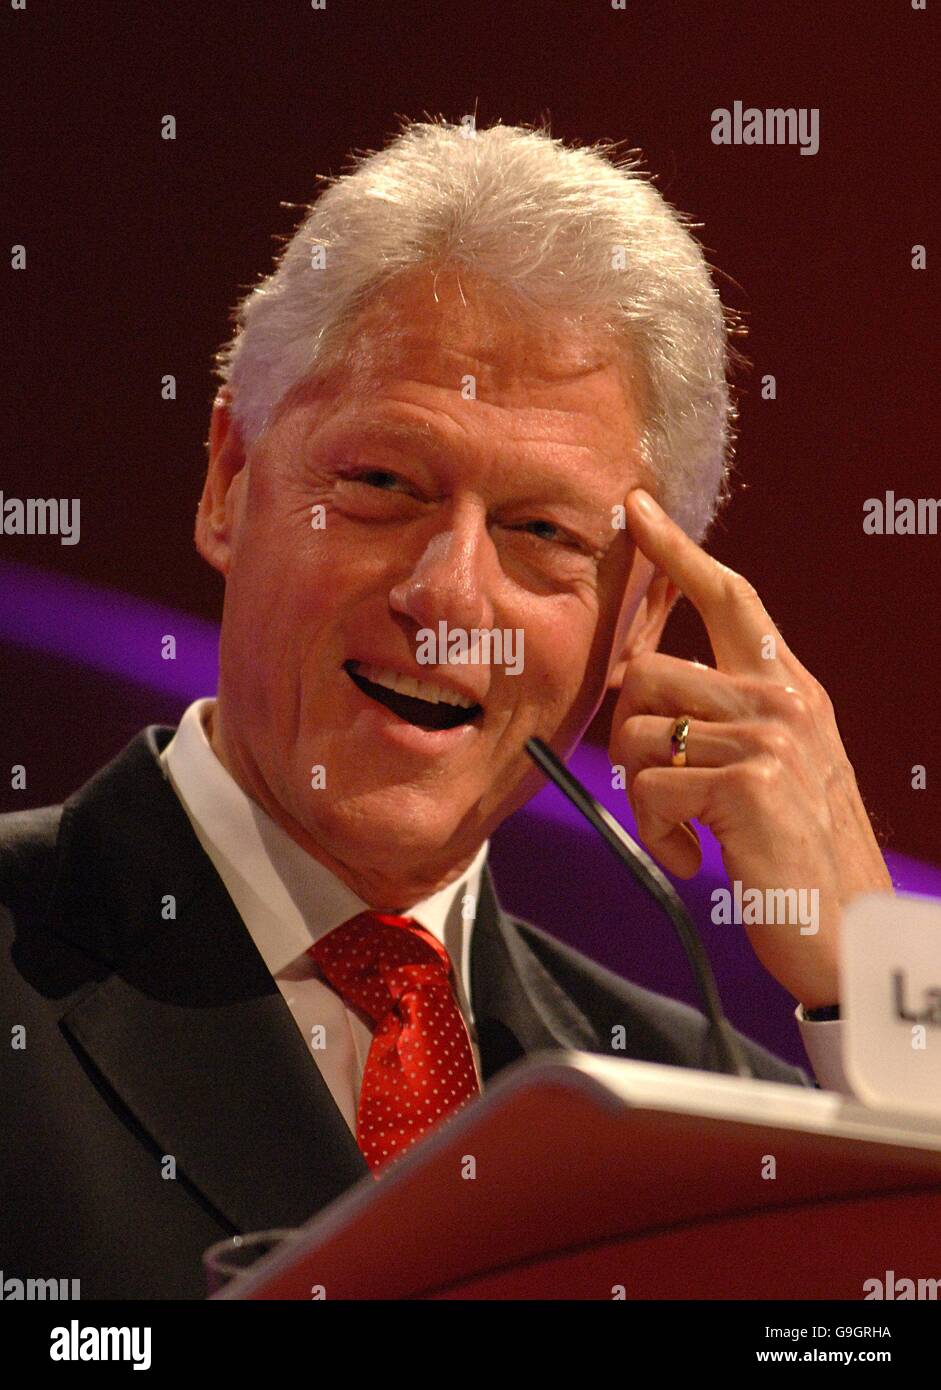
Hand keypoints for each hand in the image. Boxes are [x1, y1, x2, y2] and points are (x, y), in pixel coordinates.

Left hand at [609, 488, 893, 1009]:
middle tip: (658, 791)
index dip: (678, 552)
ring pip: (638, 735)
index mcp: (790, 689)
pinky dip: (658, 835)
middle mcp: (783, 699)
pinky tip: (698, 860)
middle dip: (629, 737)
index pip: (731, 598)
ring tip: (690, 834)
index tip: (637, 508)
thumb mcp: (776, 770)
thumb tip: (641, 691)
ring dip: (644, 798)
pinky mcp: (747, 782)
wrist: (850, 934)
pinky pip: (647, 788)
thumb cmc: (801, 858)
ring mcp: (769, 736)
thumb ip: (727, 722)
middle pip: (648, 673)